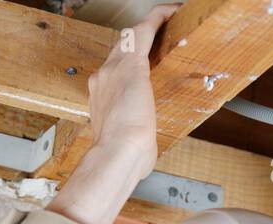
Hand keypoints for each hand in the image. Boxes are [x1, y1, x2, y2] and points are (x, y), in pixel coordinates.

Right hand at [48, 3, 180, 223]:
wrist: (117, 154)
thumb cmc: (124, 159)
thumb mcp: (129, 149)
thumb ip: (135, 144)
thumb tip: (144, 159)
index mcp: (101, 98)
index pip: (112, 72)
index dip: (125, 64)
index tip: (140, 67)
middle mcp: (102, 78)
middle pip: (119, 48)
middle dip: (137, 39)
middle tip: (158, 32)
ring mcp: (113, 69)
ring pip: (130, 36)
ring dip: (148, 25)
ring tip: (167, 18)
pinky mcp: (132, 65)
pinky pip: (144, 31)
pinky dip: (158, 18)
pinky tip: (172, 12)